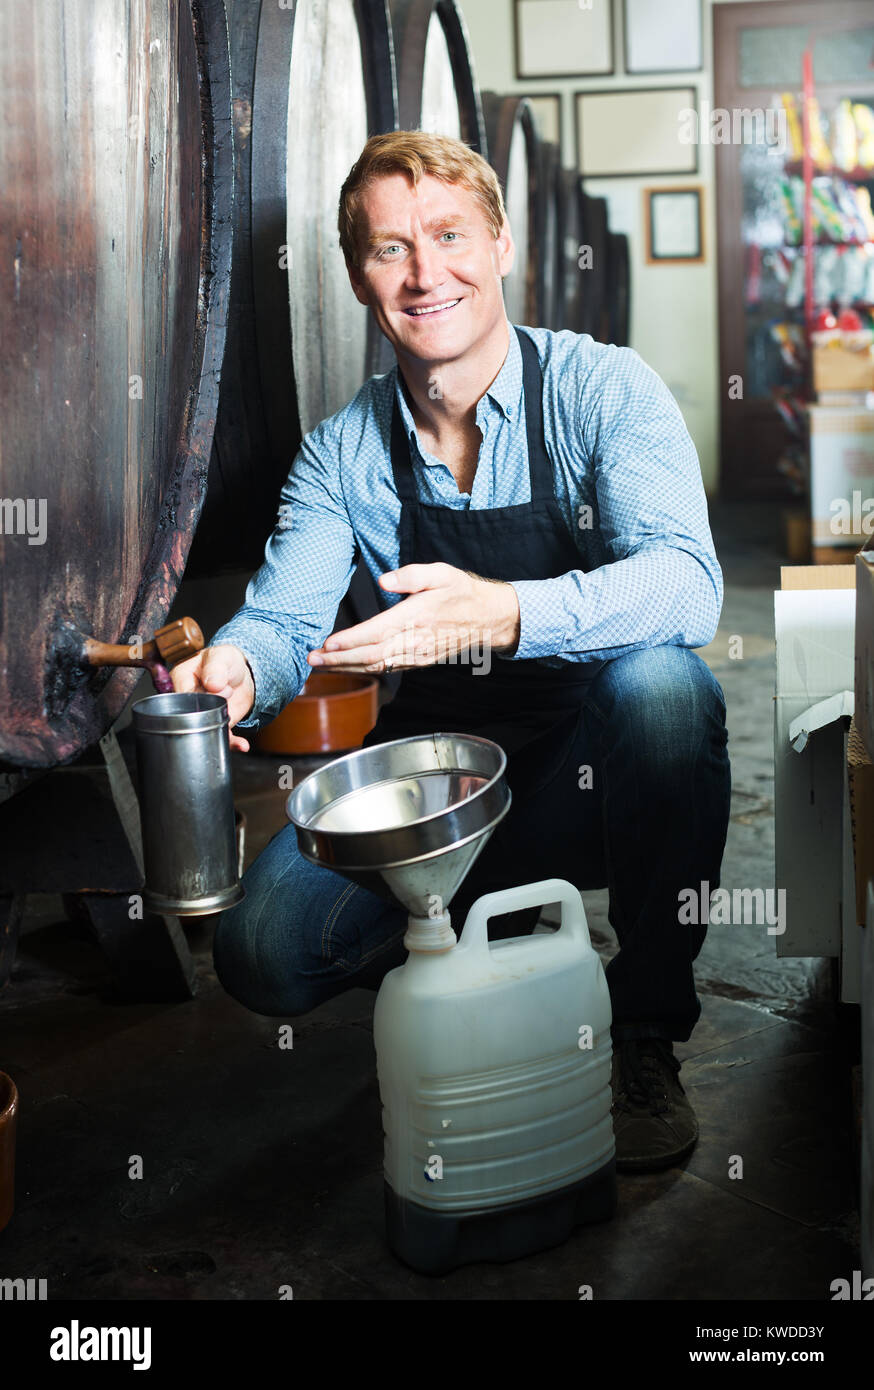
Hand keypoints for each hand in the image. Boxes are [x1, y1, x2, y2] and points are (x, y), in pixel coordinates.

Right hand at [171, 644, 255, 751]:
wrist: (242, 673)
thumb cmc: (225, 660)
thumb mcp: (222, 657)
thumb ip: (216, 668)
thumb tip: (213, 683)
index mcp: (180, 678)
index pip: (182, 695)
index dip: (200, 697)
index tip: (217, 689)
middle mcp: (187, 700)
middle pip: (190, 716)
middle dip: (210, 716)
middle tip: (228, 696)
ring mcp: (201, 713)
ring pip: (205, 730)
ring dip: (221, 734)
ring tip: (234, 737)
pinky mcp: (215, 723)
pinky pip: (220, 735)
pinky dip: (232, 742)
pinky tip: (241, 744)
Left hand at [308, 563, 520, 673]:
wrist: (489, 619)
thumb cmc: (462, 592)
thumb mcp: (441, 573)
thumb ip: (411, 575)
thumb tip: (384, 580)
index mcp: (417, 617)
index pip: (377, 632)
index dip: (350, 641)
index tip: (328, 644)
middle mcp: (416, 641)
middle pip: (370, 655)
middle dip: (338, 660)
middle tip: (311, 659)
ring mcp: (417, 655)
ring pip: (377, 665)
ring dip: (347, 667)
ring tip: (321, 665)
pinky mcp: (419, 662)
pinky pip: (388, 668)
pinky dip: (365, 669)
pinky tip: (348, 667)